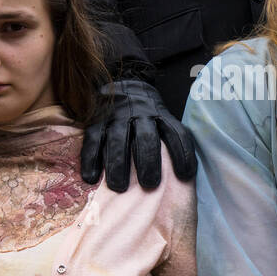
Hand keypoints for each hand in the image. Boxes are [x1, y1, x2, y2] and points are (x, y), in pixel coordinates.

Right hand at [80, 79, 196, 191]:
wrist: (120, 88)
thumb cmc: (147, 118)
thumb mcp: (163, 120)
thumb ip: (171, 141)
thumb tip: (185, 177)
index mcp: (161, 116)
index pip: (176, 133)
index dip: (183, 154)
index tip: (185, 175)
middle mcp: (140, 115)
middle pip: (146, 138)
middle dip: (148, 162)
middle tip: (150, 184)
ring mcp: (116, 118)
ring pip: (118, 141)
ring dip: (118, 165)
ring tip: (119, 187)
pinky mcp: (95, 123)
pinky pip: (92, 142)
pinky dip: (91, 160)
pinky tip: (91, 178)